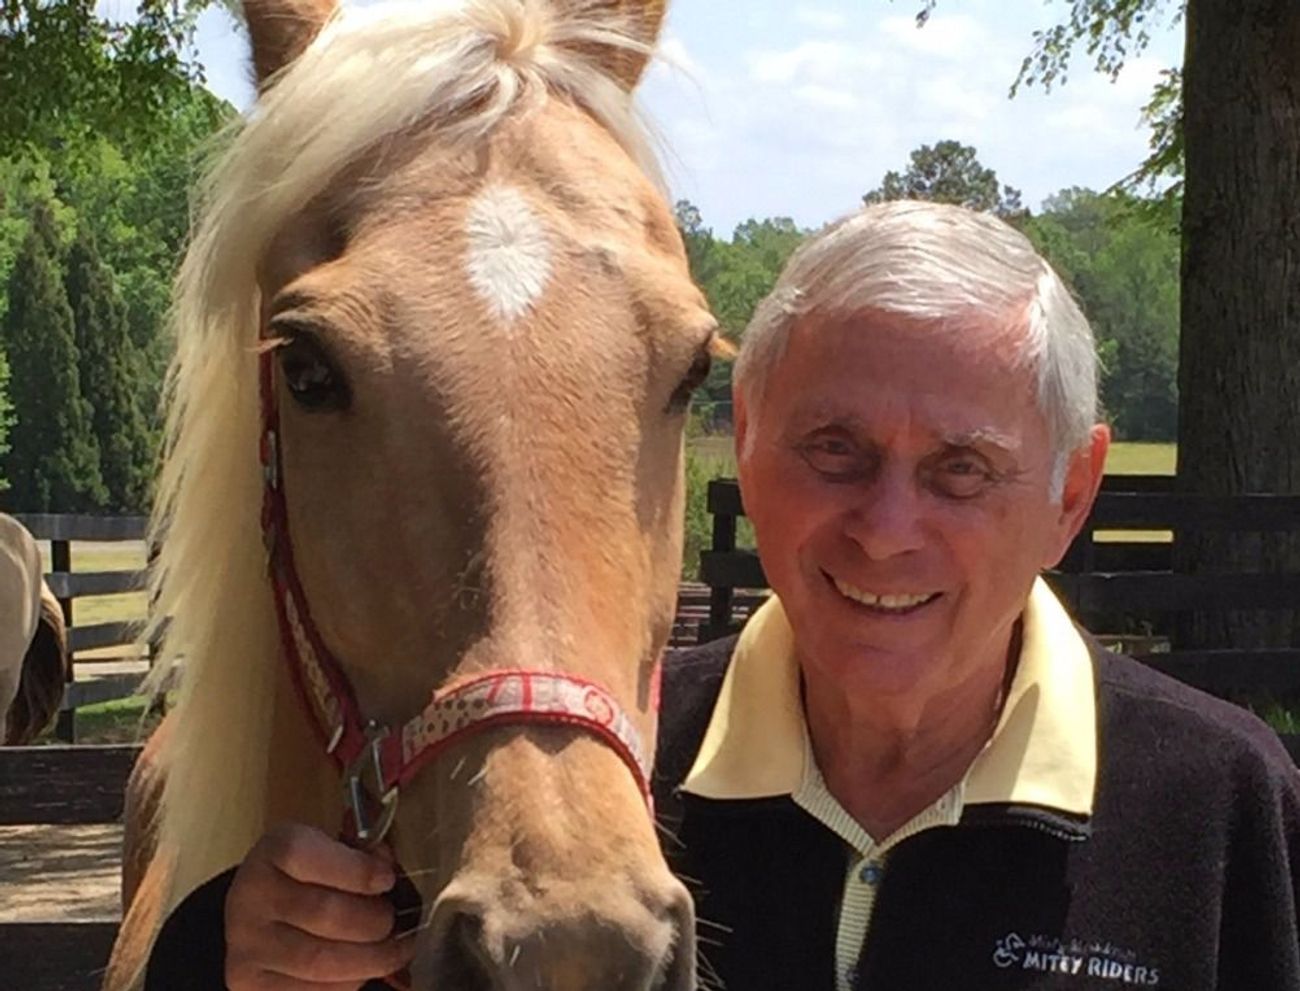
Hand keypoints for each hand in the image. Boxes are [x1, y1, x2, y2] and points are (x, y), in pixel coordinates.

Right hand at [225, 823, 415, 989]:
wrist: (258, 911)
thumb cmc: (308, 874)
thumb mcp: (329, 847)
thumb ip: (361, 854)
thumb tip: (386, 873)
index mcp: (272, 851)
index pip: (305, 856)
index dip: (355, 870)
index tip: (387, 880)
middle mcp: (252, 897)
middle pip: (324, 913)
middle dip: (373, 921)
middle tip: (392, 921)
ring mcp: (247, 944)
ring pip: (320, 962)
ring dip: (370, 959)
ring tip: (393, 950)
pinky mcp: (251, 983)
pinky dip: (349, 983)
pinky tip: (363, 969)